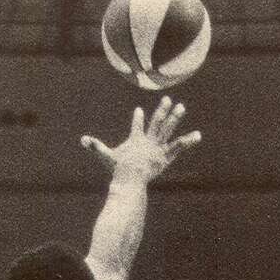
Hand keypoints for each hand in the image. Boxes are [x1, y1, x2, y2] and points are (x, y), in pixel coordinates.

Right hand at [81, 98, 200, 183]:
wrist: (130, 180)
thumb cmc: (118, 170)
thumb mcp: (106, 157)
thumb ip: (96, 147)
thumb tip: (82, 139)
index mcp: (136, 139)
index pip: (137, 126)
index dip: (137, 118)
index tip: (139, 110)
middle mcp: (148, 141)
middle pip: (156, 122)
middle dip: (162, 110)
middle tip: (168, 99)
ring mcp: (158, 148)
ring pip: (168, 130)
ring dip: (175, 118)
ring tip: (181, 107)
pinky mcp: (165, 156)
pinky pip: (178, 147)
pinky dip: (187, 141)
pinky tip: (197, 135)